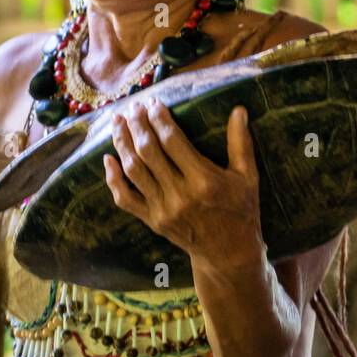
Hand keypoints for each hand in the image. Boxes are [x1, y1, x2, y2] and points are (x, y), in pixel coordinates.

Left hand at [103, 98, 265, 266]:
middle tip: (134, 107)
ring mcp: (162, 210)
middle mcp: (180, 195)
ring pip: (133, 171)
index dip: (160, 120)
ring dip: (122, 144)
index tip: (154, 103)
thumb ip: (241, 143)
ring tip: (118, 122)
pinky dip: (113, 179)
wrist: (228, 253)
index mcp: (204, 180)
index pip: (172, 141)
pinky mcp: (152, 221)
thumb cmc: (241, 210)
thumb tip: (239, 110)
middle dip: (138, 126)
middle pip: (148, 152)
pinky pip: (125, 198)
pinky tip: (108, 159)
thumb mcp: (248, 177)